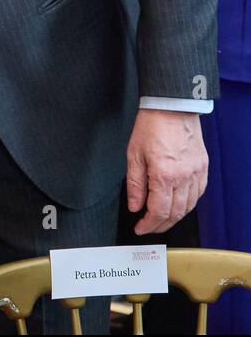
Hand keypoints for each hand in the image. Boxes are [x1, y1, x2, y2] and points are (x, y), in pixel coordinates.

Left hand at [125, 109, 207, 233]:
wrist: (172, 108)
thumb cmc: (151, 127)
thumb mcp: (133, 155)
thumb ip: (135, 184)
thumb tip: (135, 206)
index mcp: (164, 174)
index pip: (158, 211)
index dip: (149, 224)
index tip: (140, 228)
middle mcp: (184, 177)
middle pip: (175, 213)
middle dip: (161, 225)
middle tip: (150, 228)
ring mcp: (197, 173)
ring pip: (189, 206)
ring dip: (175, 217)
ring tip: (162, 219)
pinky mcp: (203, 168)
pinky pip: (198, 194)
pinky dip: (188, 204)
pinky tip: (178, 205)